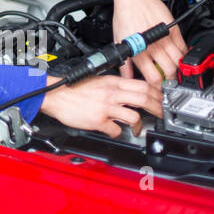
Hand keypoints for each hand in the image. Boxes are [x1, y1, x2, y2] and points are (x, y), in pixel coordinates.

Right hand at [38, 73, 161, 137]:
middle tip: (160, 114)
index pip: (143, 85)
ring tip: (138, 128)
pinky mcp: (98, 121)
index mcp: (112, 82)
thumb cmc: (72, 88)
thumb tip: (128, 92)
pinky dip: (118, 133)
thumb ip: (114, 86)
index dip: (156, 94)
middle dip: (157, 108)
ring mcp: (105, 108)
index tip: (160, 99)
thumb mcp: (97, 80)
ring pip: (134, 116)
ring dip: (140, 125)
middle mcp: (111, 93)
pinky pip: (116, 130)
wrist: (54, 94)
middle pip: (144, 99)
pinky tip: (115, 131)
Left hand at [112, 0, 186, 87]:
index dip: (157, 87)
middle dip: (170, 80)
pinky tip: (180, 57)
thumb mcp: (118, 40)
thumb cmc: (124, 15)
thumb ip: (124, 62)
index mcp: (138, 52)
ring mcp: (165, 39)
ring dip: (179, 68)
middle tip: (169, 81)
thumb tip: (126, 77)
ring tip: (175, 70)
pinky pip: (184, 48)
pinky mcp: (174, 30)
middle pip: (169, 72)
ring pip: (180, 61)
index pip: (152, 78)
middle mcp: (152, 47)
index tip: (158, 89)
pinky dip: (184, 55)